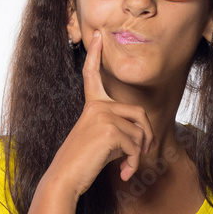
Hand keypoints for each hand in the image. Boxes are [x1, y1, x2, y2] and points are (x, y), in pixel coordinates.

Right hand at [45, 32, 154, 197]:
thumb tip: (145, 138)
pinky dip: (134, 163)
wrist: (65, 178)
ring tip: (126, 168)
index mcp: (92, 106)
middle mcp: (97, 106)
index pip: (92, 76)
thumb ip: (117, 130)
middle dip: (147, 136)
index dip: (95, 55)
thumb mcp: (100, 141)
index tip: (99, 36)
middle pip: (138, 113)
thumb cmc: (82, 163)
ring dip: (138, 156)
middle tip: (144, 153)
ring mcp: (103, 116)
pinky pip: (136, 146)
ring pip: (139, 134)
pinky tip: (123, 174)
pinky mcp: (110, 130)